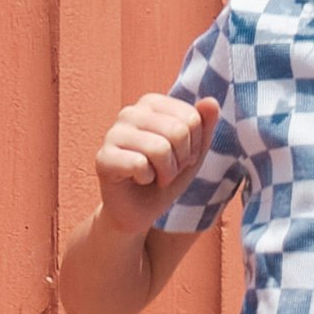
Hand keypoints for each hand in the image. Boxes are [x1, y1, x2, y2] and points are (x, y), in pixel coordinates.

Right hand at [91, 92, 218, 218]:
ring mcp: (113, 133)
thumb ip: (204, 125)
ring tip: (155, 177)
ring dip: (166, 173)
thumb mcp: (193, 152)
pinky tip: (137, 180)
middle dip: (181, 160)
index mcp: (151, 104)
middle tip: (168, 170)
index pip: (192, 118)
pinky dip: (146, 179)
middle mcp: (130, 112)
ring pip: (160, 148)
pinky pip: (139, 165)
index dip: (194, 146)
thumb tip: (211, 102)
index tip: (181, 157)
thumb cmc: (165, 177)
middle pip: (178, 131)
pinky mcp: (103, 157)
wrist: (139, 211)